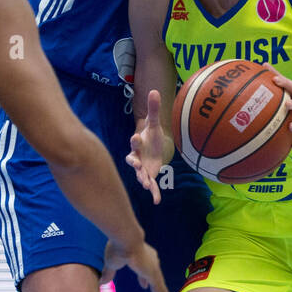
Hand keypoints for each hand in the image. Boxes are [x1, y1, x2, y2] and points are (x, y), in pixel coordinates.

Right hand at [100, 238, 172, 291]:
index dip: (143, 278)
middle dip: (155, 287)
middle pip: (154, 277)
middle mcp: (150, 260)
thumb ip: (109, 272)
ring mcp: (153, 268)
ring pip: (160, 286)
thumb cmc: (117, 248)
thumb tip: (102, 282)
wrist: (125, 239)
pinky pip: (161, 291)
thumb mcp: (112, 262)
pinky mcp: (153, 275)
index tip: (143, 285)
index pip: (143, 269)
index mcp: (141, 255)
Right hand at [126, 90, 167, 204]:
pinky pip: (151, 185)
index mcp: (137, 144)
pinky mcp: (149, 176)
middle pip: (133, 160)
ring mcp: (142, 169)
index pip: (134, 142)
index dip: (135, 140)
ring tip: (145, 184)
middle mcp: (137, 157)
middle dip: (134, 162)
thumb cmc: (152, 135)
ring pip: (140, 175)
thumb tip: (154, 90)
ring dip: (142, 179)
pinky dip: (154, 193)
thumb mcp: (154, 123)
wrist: (155, 148)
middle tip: (136, 164)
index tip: (136, 136)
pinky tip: (157, 201)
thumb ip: (153, 109)